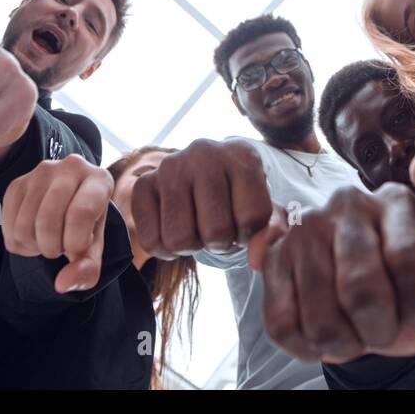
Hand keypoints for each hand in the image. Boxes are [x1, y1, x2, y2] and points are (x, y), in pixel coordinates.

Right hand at [2, 153, 112, 292]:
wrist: (70, 204)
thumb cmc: (86, 226)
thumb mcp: (93, 247)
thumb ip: (87, 269)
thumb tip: (61, 284)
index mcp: (99, 179)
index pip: (79, 214)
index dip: (75, 242)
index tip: (78, 247)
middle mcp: (70, 166)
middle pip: (47, 221)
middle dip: (52, 247)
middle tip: (61, 247)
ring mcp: (40, 172)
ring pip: (24, 226)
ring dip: (35, 247)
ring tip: (49, 240)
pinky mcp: (17, 183)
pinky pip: (8, 227)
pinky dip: (20, 244)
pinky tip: (34, 235)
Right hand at [130, 139, 272, 258]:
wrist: (206, 176)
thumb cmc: (240, 197)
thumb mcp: (265, 211)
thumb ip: (272, 234)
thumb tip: (256, 260)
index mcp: (243, 155)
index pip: (252, 217)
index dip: (248, 234)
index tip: (242, 222)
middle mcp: (205, 153)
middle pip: (215, 231)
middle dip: (220, 242)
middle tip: (218, 228)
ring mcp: (170, 166)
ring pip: (180, 238)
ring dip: (192, 246)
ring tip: (197, 227)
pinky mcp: (143, 184)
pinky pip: (151, 240)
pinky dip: (165, 250)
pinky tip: (175, 230)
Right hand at [255, 185, 414, 363]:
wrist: (358, 291)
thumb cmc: (402, 287)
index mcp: (397, 202)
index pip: (408, 260)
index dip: (414, 306)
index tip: (414, 314)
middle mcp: (347, 203)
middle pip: (361, 289)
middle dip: (378, 331)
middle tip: (381, 332)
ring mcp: (303, 229)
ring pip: (320, 317)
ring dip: (343, 344)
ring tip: (352, 332)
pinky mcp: (271, 258)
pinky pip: (282, 325)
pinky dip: (307, 348)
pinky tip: (322, 335)